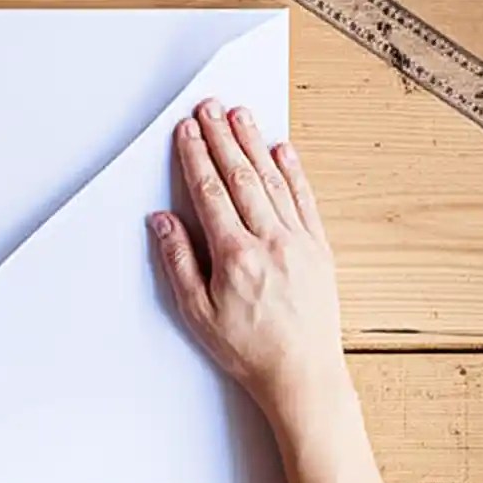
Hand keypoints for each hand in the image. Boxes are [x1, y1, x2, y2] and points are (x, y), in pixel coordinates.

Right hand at [149, 98, 346, 418]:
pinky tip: (282, 150)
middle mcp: (270, 241)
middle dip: (221, 137)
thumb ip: (178, 261)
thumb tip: (163, 221)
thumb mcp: (197, 313)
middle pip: (241, 176)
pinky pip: (304, 199)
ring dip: (253, 143)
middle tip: (208, 108)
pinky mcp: (319, 248)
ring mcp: (299, 241)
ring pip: (273, 180)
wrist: (302, 374)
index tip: (187, 131)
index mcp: (235, 255)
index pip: (210, 192)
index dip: (195, 156)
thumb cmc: (248, 350)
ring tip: (239, 116)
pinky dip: (293, 171)